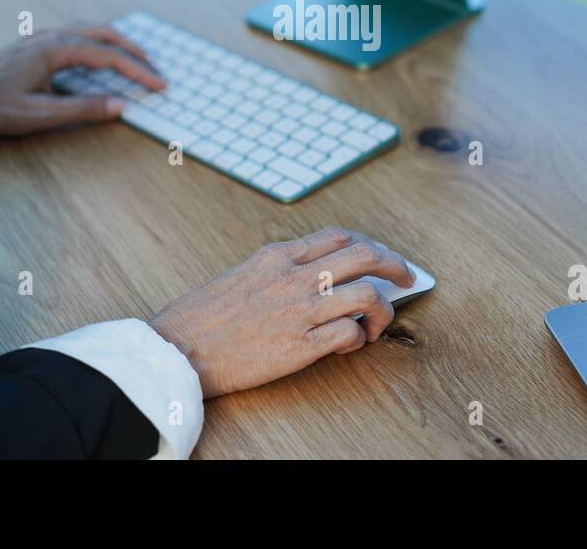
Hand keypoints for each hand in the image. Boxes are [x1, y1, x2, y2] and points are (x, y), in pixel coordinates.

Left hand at [0, 25, 164, 136]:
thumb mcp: (39, 115)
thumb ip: (82, 109)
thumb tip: (120, 105)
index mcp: (54, 50)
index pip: (108, 55)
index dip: (137, 70)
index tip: (159, 83)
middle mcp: (50, 37)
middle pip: (104, 34)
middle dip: (134, 51)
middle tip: (156, 69)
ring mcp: (41, 37)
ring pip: (91, 31)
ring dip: (117, 44)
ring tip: (137, 61)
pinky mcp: (34, 44)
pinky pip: (77, 35)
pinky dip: (100, 44)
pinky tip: (101, 58)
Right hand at [149, 227, 416, 397]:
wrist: (179, 349)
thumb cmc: (203, 316)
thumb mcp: (243, 273)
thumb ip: (279, 267)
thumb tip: (313, 270)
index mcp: (278, 255)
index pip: (339, 237)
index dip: (370, 244)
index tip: (382, 256)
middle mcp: (293, 276)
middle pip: (365, 256)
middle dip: (396, 265)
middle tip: (407, 278)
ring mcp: (299, 310)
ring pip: (367, 294)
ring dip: (384, 310)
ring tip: (379, 324)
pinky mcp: (300, 345)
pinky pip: (350, 333)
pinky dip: (359, 339)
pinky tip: (350, 345)